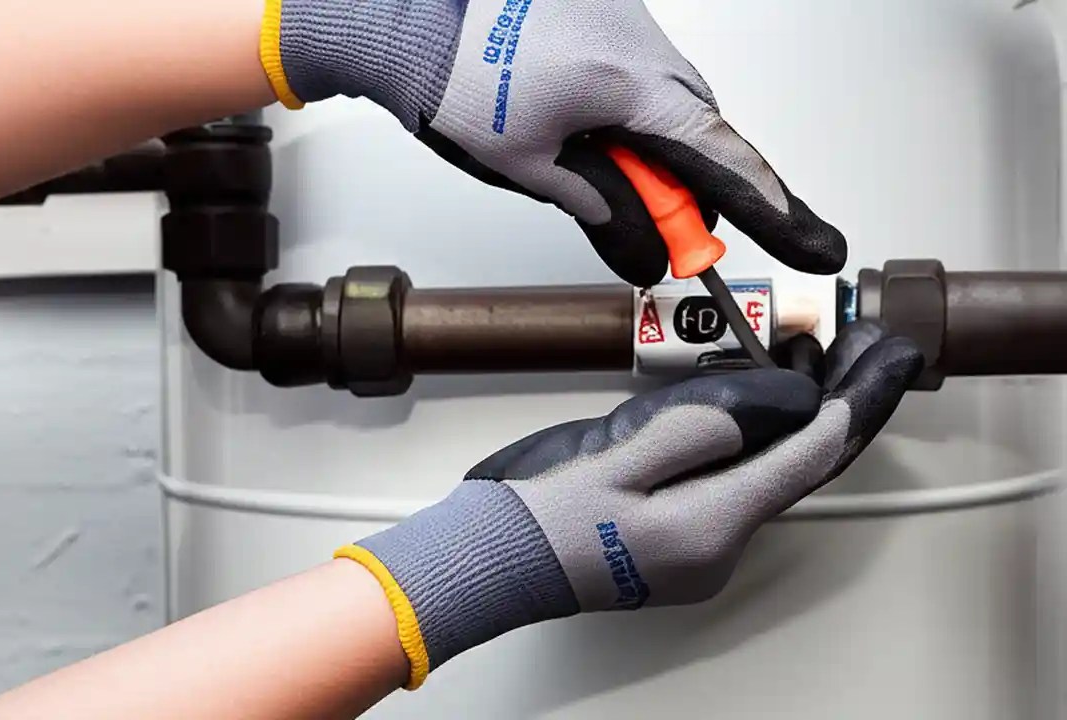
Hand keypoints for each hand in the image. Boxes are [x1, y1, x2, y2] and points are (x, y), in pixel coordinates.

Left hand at [259, 0, 845, 285]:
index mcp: (632, 88)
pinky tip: (594, 136)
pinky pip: (652, 85)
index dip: (774, 212)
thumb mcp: (533, 166)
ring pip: (677, 114)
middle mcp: (648, 52)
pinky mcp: (617, 27)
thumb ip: (603, 208)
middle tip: (671, 240)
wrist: (418, 20)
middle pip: (703, 140)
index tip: (814, 243)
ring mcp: (634, 33)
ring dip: (658, 158)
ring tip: (600, 174)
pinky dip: (639, 124)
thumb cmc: (461, 82)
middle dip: (693, 195)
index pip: (722, 163)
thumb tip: (648, 250)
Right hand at [334, 321, 921, 688]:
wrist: (495, 559)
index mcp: (710, 525)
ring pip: (774, 474)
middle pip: (802, 466)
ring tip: (829, 360)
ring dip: (804, 419)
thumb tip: (781, 399)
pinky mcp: (682, 541)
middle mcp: (718, 547)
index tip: (878, 356)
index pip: (807, 457)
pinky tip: (766, 403)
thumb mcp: (622, 453)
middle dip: (843, 405)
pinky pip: (742, 484)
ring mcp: (702, 549)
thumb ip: (707, 424)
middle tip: (875, 352)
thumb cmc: (541, 512)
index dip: (851, 401)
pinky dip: (766, 441)